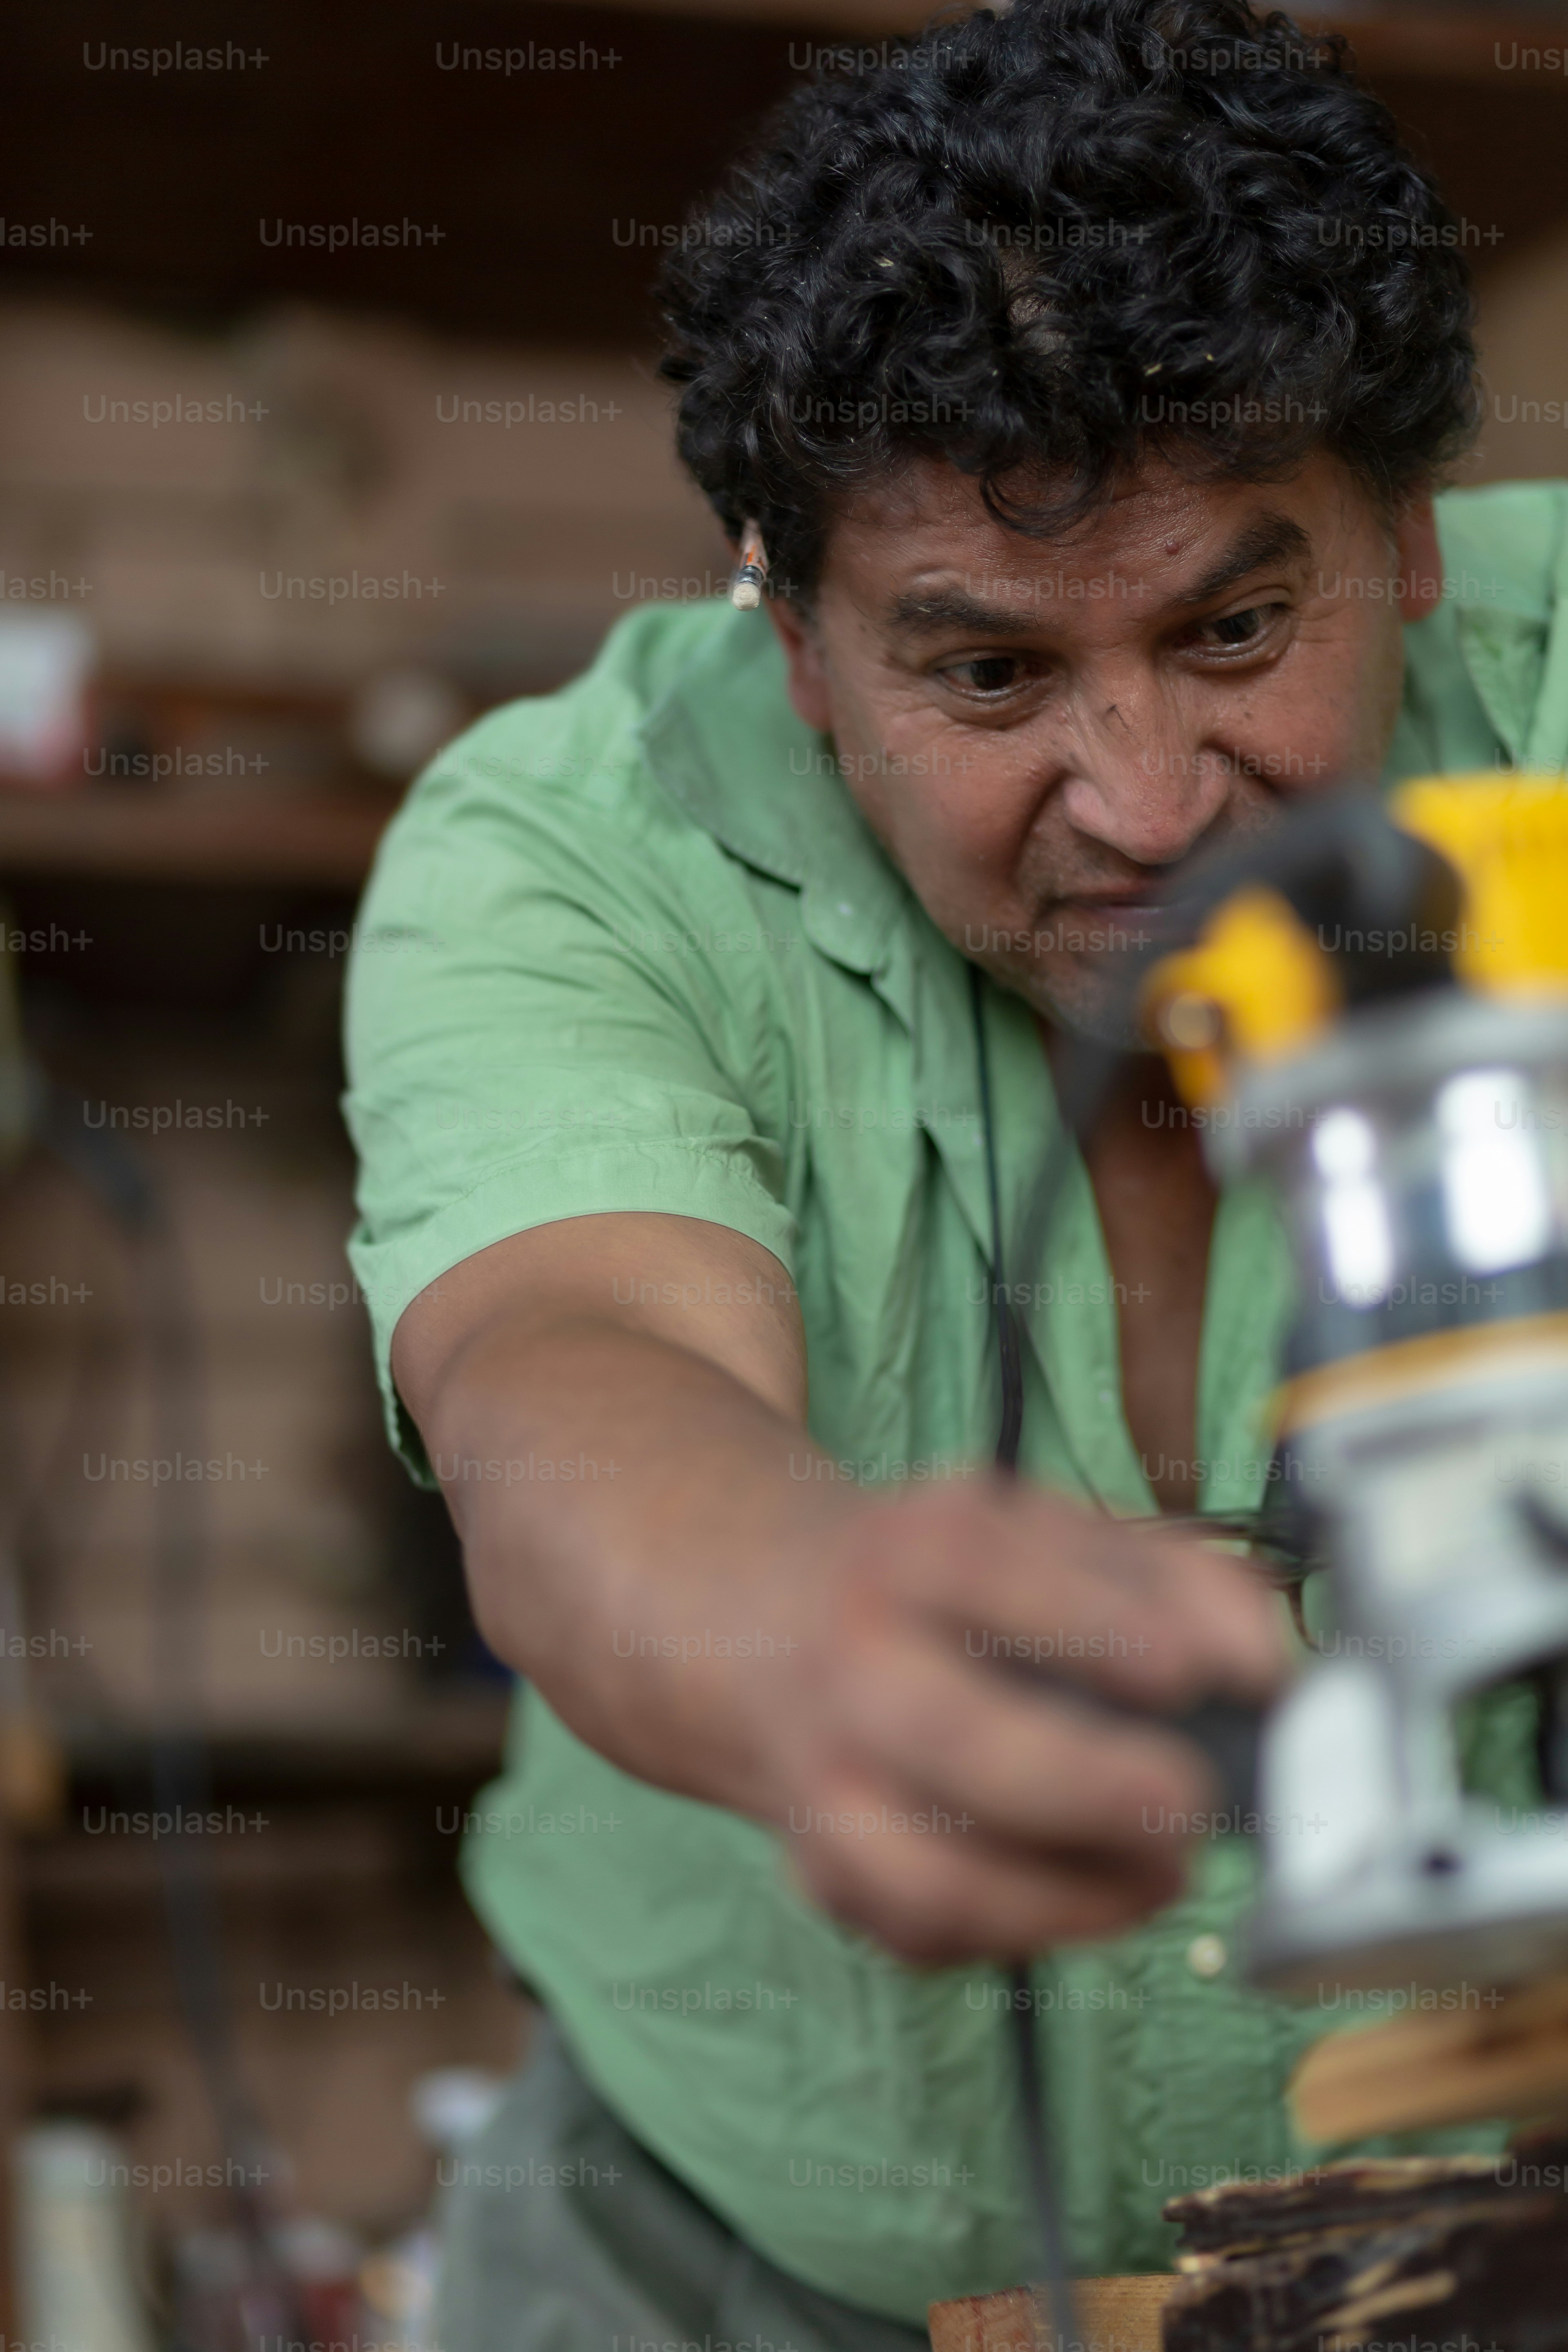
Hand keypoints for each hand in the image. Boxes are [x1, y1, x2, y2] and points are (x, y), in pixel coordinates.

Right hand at [745, 1477, 1287, 1963]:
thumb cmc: (952, 1585)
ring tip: (1161, 1875)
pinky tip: (1086, 1897)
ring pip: (930, 1879)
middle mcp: (854, 1664)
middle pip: (953, 1741)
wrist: (772, 1622)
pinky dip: (1021, 1933)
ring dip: (1066, 1900)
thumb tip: (1265, 1668)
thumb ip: (1176, 1575)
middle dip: (1084, 1788)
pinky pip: (925, 1938)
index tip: (1190, 1673)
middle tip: (1186, 1807)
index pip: (988, 1576)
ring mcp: (827, 1780)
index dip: (1096, 1627)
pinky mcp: (825, 1872)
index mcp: (913, 1553)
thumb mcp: (1052, 1531)